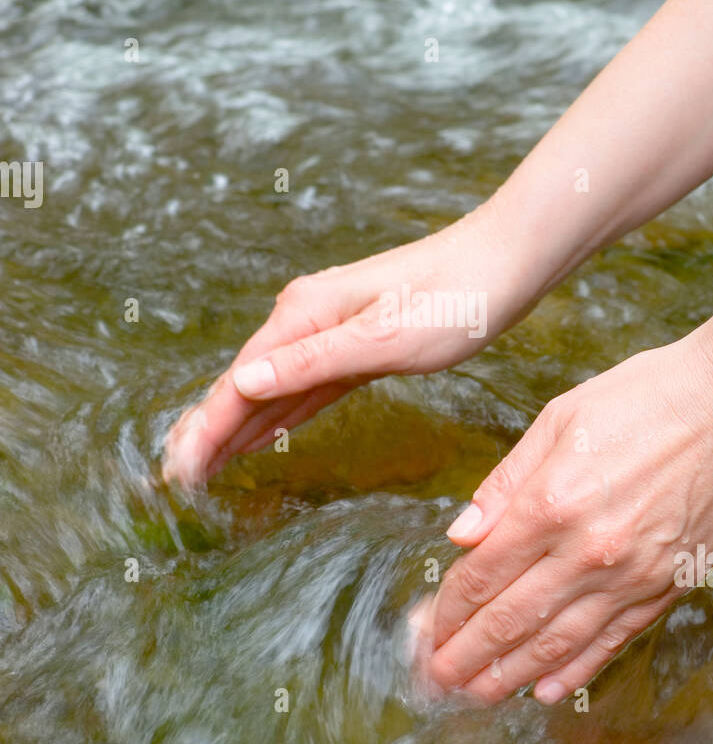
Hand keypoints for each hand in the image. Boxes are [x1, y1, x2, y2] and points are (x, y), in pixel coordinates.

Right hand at [163, 203, 524, 485]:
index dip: (207, 430)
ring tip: (202, 465)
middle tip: (175, 480)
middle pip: (245, 386)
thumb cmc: (454, 298)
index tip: (178, 473)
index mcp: (303, 315)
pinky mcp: (357, 345)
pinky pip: (305, 388)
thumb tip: (242, 385)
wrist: (506, 263)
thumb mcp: (382, 338)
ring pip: (272, 390)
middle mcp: (306, 319)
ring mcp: (331, 331)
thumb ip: (311, 364)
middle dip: (209, 432)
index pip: (240, 384)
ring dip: (237, 427)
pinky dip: (278, 415)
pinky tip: (261, 436)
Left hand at [425, 330, 712, 704]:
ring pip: (557, 643)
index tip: (426, 632)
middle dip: (466, 656)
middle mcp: (587, 551)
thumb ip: (505, 483)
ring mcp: (631, 576)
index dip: (447, 611)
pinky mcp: (669, 586)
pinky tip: (548, 690)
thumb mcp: (559, 420)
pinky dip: (578, 670)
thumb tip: (460, 535)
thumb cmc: (647, 399)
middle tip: (437, 680)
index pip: (482, 576)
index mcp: (550, 504)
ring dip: (510, 675)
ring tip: (477, 696)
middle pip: (510, 621)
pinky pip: (613, 640)